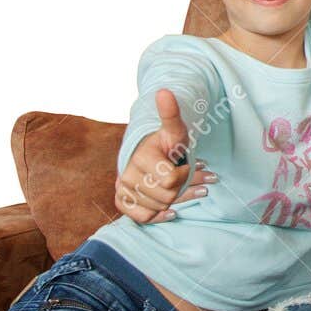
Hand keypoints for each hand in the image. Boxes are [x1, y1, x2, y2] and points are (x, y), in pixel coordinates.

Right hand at [114, 89, 214, 222]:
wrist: (149, 154)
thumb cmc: (166, 144)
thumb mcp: (174, 130)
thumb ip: (171, 114)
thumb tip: (164, 91)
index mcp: (140, 157)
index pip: (171, 180)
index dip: (185, 174)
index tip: (186, 163)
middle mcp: (126, 175)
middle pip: (166, 197)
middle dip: (182, 188)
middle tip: (189, 177)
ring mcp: (122, 190)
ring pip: (157, 208)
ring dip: (176, 201)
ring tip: (186, 190)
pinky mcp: (122, 202)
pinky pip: (143, 218)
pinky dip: (158, 216)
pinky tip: (171, 209)